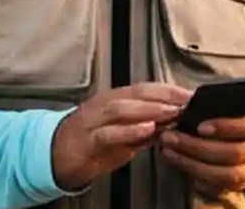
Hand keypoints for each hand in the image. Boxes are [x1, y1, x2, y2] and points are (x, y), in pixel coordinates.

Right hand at [51, 82, 192, 190]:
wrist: (54, 156)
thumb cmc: (89, 143)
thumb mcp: (122, 135)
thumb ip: (144, 129)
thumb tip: (171, 124)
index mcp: (113, 100)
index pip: (145, 88)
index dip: (169, 89)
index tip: (190, 95)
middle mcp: (104, 105)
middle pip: (136, 93)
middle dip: (164, 95)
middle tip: (186, 101)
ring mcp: (94, 120)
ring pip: (123, 108)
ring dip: (150, 109)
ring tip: (171, 111)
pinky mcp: (87, 139)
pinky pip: (110, 132)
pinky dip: (130, 130)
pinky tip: (147, 129)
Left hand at [158, 76, 244, 196]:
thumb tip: (215, 90)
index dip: (229, 127)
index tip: (201, 125)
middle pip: (236, 154)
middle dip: (199, 147)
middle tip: (171, 136)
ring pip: (229, 174)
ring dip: (195, 164)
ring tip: (169, 149)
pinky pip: (226, 185)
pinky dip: (203, 177)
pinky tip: (182, 164)